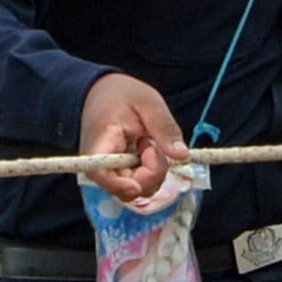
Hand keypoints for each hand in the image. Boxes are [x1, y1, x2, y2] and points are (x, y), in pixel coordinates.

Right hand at [73, 73, 185, 205]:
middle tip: (152, 143)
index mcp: (100, 145)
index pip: (103, 176)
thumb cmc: (122, 95)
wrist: (103, 92)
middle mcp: (99, 165)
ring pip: (138, 190)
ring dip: (154, 171)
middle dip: (153, 171)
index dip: (125, 184)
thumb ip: (165, 129)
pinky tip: (147, 150)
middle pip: (128, 189)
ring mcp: (109, 171)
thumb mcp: (149, 104)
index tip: (146, 167)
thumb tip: (182, 156)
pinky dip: (152, 170)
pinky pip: (139, 183)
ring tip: (147, 142)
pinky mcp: (119, 173)